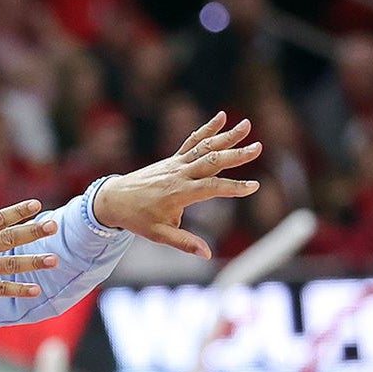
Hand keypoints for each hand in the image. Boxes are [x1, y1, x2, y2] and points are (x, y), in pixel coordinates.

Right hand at [0, 180, 59, 315]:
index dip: (17, 211)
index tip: (37, 205)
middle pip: (7, 238)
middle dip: (32, 231)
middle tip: (53, 226)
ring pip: (8, 264)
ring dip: (32, 262)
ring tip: (54, 260)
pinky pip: (0, 289)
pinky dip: (18, 290)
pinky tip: (36, 290)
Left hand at [92, 111, 262, 258]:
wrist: (113, 199)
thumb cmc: (137, 218)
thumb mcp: (158, 235)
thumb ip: (184, 242)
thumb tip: (207, 254)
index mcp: (179, 193)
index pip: (211, 187)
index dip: (233, 187)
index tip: (254, 186)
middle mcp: (179, 174)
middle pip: (212, 161)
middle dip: (236, 155)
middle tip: (259, 147)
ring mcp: (176, 164)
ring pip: (204, 147)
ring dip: (226, 136)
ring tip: (247, 124)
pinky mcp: (173, 159)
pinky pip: (192, 141)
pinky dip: (207, 130)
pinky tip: (221, 117)